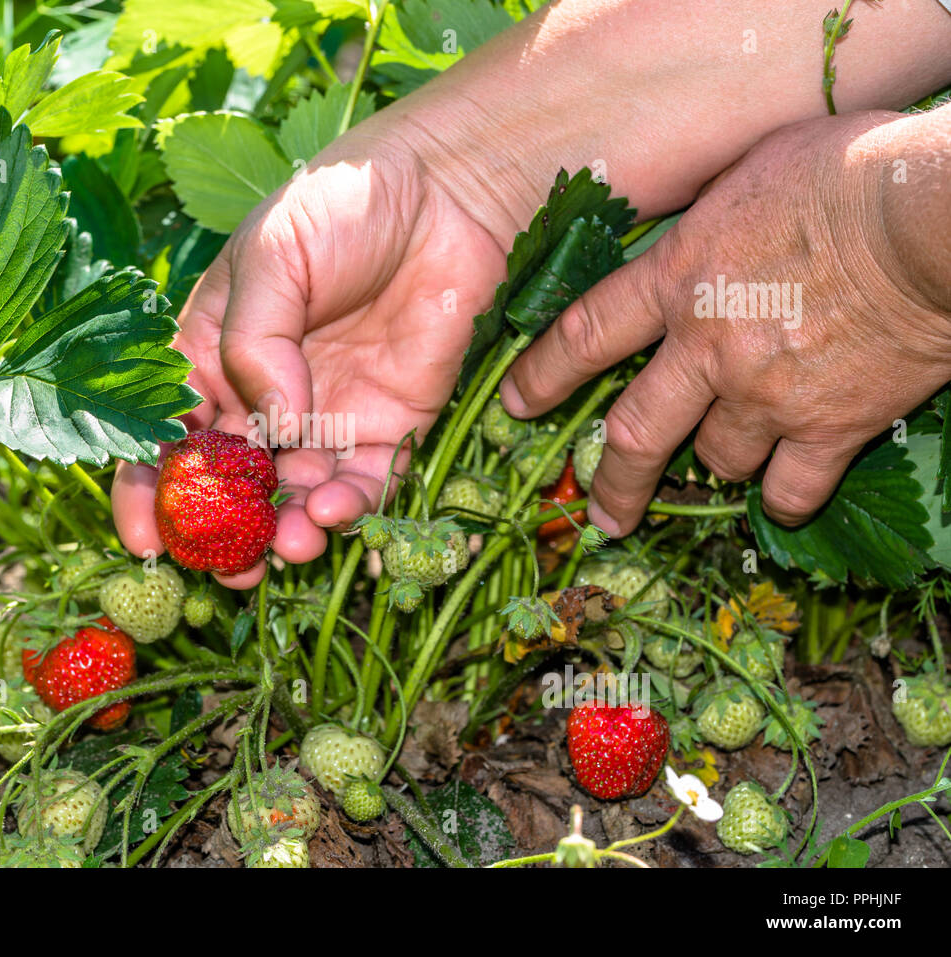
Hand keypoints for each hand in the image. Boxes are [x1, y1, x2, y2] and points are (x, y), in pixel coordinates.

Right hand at [113, 128, 515, 586]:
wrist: (445, 194)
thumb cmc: (340, 205)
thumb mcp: (272, 256)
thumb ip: (256, 341)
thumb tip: (271, 422)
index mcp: (211, 354)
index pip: (165, 434)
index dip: (149, 491)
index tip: (146, 540)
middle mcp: (262, 397)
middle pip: (228, 485)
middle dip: (222, 534)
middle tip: (228, 568)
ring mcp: (324, 418)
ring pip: (293, 497)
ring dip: (287, 531)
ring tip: (290, 546)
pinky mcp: (387, 427)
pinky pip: (362, 485)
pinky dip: (347, 510)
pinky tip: (335, 514)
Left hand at [503, 110, 950, 535]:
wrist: (933, 218)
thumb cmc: (849, 171)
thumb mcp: (748, 173)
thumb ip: (707, 218)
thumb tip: (697, 223)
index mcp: (678, 278)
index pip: (585, 334)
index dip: (543, 374)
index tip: (516, 404)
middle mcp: (706, 347)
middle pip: (634, 433)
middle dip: (612, 481)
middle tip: (599, 515)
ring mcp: (765, 395)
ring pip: (716, 459)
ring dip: (716, 462)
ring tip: (726, 458)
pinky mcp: (830, 427)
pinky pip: (791, 489)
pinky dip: (783, 497)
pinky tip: (784, 493)